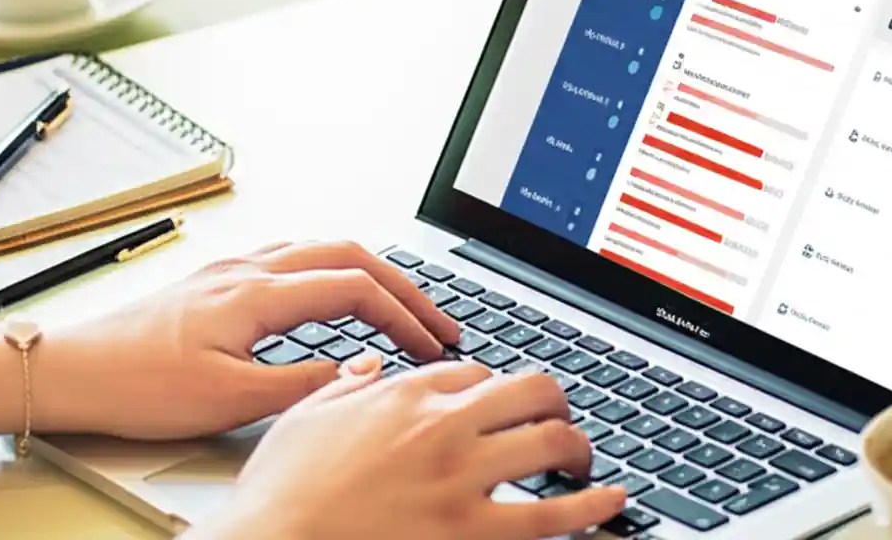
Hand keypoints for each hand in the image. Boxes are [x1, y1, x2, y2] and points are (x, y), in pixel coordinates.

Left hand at [34, 241, 460, 439]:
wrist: (71, 368)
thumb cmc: (136, 384)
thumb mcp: (228, 399)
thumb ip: (303, 384)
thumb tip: (357, 371)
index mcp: (257, 294)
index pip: (354, 289)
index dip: (403, 315)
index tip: (430, 342)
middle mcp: (248, 270)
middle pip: (348, 255)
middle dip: (401, 285)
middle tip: (434, 318)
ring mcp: (232, 270)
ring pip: (320, 249)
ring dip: (367, 272)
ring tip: (396, 303)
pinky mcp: (217, 281)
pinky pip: (291, 258)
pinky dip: (330, 271)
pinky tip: (329, 293)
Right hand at [189, 363, 626, 539]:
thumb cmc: (278, 498)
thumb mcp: (300, 422)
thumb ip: (341, 388)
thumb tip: (365, 367)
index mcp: (402, 397)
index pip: (474, 373)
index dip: (494, 390)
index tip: (499, 407)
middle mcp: (441, 427)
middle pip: (530, 390)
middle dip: (554, 403)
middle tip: (558, 421)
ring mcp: (461, 479)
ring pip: (552, 441)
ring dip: (578, 447)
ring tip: (583, 460)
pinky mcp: (473, 533)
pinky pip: (554, 515)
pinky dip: (594, 505)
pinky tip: (612, 501)